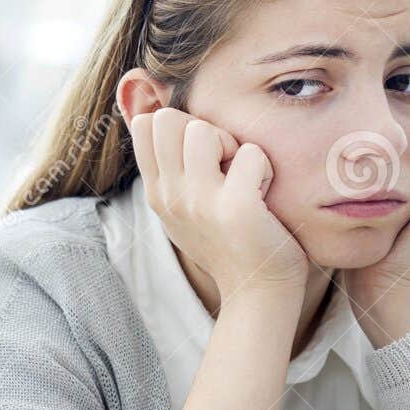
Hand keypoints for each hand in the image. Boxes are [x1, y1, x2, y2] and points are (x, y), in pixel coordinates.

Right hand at [129, 108, 308, 306]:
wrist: (258, 292)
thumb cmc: (229, 244)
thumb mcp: (182, 210)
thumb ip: (168, 172)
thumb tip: (151, 118)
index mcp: (157, 195)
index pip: (145, 124)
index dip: (180, 126)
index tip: (202, 157)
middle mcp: (171, 198)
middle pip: (169, 119)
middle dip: (203, 129)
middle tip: (224, 164)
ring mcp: (200, 204)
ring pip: (203, 129)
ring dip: (232, 145)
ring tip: (242, 177)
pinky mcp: (237, 209)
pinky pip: (251, 153)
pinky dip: (265, 168)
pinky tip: (264, 197)